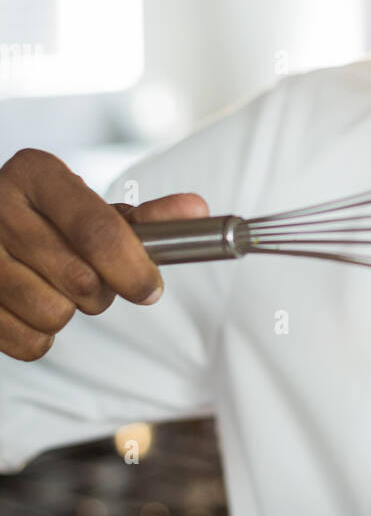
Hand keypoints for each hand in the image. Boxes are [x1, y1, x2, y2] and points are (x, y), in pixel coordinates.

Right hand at [0, 148, 207, 360]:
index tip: (151, 289)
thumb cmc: (49, 222)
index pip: (97, 230)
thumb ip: (146, 217)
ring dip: (68, 312)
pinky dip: (39, 336)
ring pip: (53, 313)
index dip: (133, 268)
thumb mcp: (91, 209)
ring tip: (56, 288)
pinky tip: (30, 307)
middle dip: (101, 292)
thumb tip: (197, 210)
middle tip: (92, 279)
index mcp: (35, 173)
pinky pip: (27, 342)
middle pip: (81, 279)